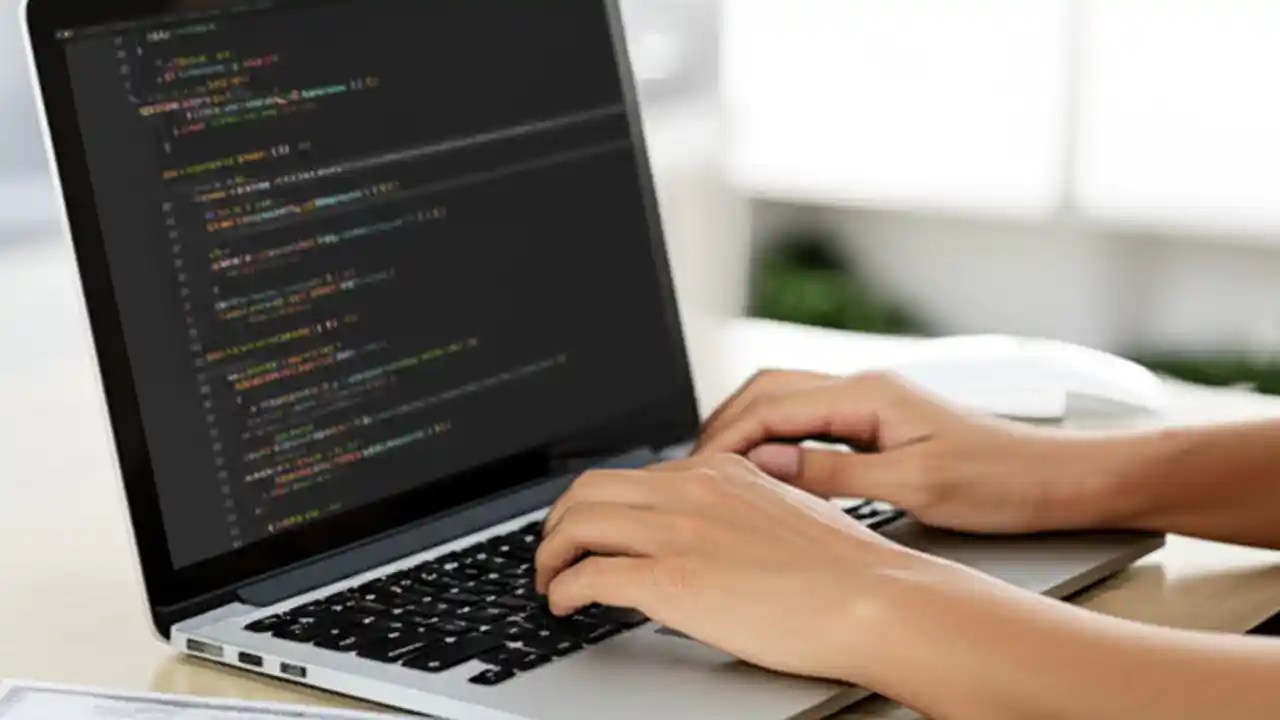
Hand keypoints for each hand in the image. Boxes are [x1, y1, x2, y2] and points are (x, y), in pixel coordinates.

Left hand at [534, 453, 941, 683]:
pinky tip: (564, 604)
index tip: (593, 528)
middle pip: (590, 489)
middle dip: (558, 522)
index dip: (602, 505)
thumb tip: (714, 533)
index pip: (636, 475)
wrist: (872, 598)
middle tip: (554, 550)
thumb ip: (739, 511)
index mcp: (721, 471)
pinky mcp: (669, 580)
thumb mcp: (785, 512)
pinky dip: (562, 590)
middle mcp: (691, 490)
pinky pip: (587, 575)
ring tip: (548, 581)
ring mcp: (677, 532)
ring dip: (549, 555)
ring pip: (577, 525)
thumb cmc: (844, 570)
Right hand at [697, 371, 1131, 533]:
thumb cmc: (1001, 482)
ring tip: (718, 470)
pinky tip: (767, 469)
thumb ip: (834, 473)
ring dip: (747, 429)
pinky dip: (776, 438)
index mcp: (868, 395)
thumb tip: (769, 462)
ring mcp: (872, 403)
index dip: (726, 438)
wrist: (1059, 479)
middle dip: (723, 424)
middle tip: (692, 468)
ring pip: (785, 401)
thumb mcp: (912, 488)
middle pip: (768, 390)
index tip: (697, 472)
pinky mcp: (880, 422)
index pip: (770, 406)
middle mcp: (865, 388)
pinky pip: (809, 419)